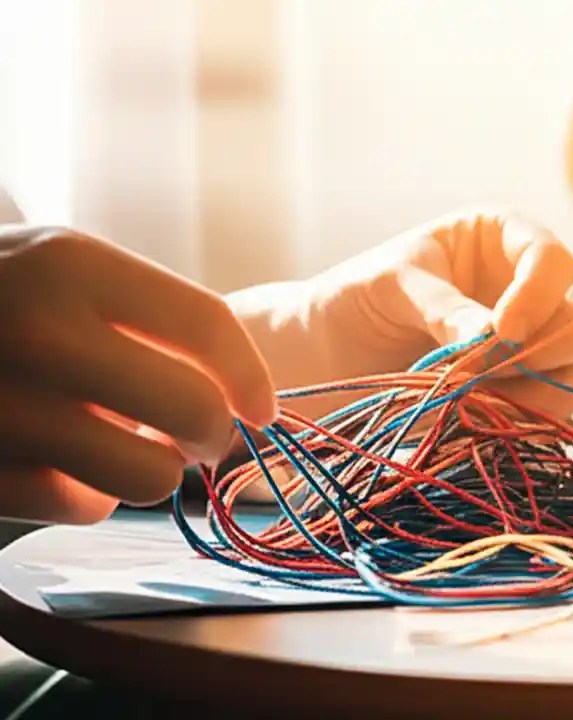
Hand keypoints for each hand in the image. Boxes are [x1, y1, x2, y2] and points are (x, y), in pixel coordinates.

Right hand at [0, 226, 275, 523]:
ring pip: (146, 476)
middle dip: (212, 434)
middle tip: (201, 437)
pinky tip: (61, 464)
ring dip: (153, 471)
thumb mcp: (61, 269)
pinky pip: (81, 506)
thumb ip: (148, 317)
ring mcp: (0, 404)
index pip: (208, 326)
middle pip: (192, 411)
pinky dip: (87, 495)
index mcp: (69, 263)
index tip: (263, 409)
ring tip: (130, 449)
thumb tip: (240, 397)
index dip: (251, 378)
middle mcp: (36, 330)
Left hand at [249, 208, 572, 419]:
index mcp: (505, 241)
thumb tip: (494, 340)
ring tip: (470, 401)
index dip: (538, 296)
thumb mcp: (391, 285)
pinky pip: (545, 421)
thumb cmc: (355, 299)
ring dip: (529, 397)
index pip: (553, 260)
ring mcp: (531, 352)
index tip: (502, 333)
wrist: (323, 358)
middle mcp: (530, 295)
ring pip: (572, 378)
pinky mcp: (519, 400)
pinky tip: (471, 425)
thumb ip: (444, 307)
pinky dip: (516, 427)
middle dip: (538, 354)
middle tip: (481, 373)